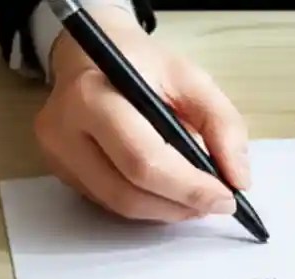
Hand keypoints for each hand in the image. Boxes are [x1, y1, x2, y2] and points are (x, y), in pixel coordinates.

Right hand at [34, 8, 248, 221]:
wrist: (90, 52)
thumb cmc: (141, 65)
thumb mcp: (190, 78)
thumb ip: (222, 124)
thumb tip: (238, 179)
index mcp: (93, 96)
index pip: (144, 160)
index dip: (189, 187)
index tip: (227, 198)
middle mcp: (64, 130)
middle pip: (128, 192)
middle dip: (180, 205)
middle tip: (215, 203)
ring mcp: (57, 155)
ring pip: (118, 205)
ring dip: (165, 210)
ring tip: (195, 199)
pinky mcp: (59, 171)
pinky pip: (108, 201)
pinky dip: (145, 203)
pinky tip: (167, 191)